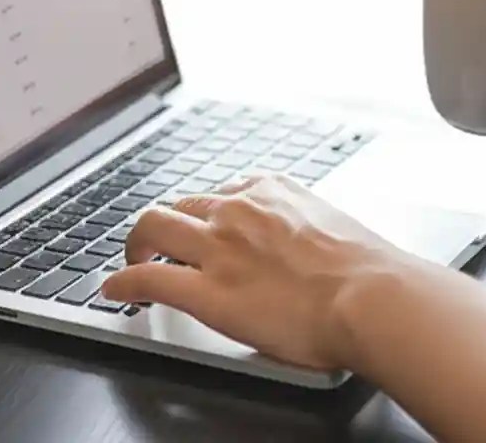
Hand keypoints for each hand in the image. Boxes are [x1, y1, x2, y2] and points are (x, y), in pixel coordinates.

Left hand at [100, 174, 404, 369]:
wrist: (370, 296)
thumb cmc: (367, 271)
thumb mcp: (333, 226)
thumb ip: (305, 227)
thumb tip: (307, 248)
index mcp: (271, 190)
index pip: (223, 192)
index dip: (209, 213)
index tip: (207, 225)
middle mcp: (237, 209)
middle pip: (181, 204)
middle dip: (167, 223)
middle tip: (160, 242)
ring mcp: (217, 248)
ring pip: (152, 226)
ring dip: (136, 242)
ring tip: (131, 258)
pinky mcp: (204, 290)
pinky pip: (146, 277)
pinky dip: (123, 281)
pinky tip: (116, 289)